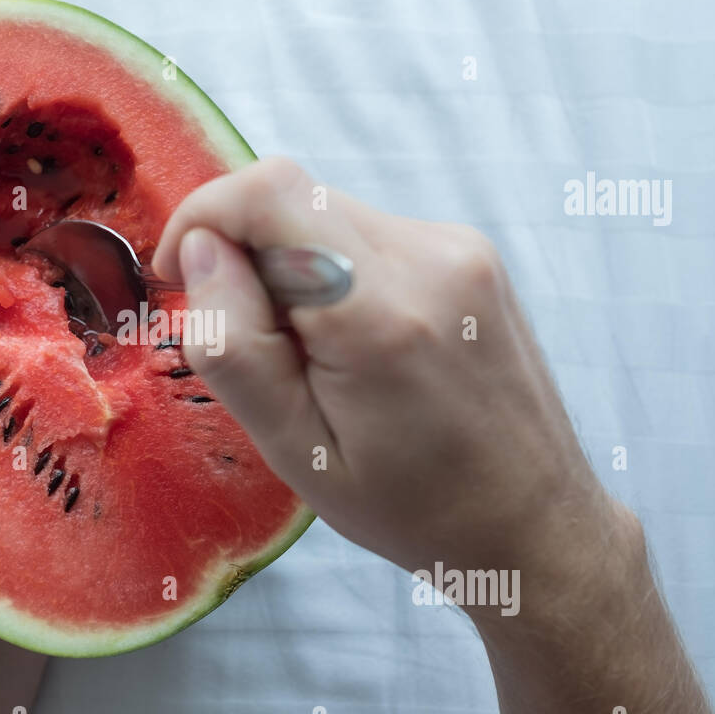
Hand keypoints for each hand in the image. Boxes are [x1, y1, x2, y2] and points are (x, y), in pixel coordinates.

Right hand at [153, 157, 619, 594]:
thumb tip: (201, 249)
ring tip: (322, 358)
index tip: (183, 277)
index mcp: (379, 315)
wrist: (532, 522)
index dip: (204, 217)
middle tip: (264, 347)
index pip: (269, 191)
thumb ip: (234, 347)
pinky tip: (363, 347)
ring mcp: (460, 248)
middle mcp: (429, 259)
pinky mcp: (472, 251)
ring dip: (296, 268)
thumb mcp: (296, 454)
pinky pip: (369, 233)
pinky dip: (338, 272)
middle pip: (294, 198)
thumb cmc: (411, 506)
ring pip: (329, 213)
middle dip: (248, 256)